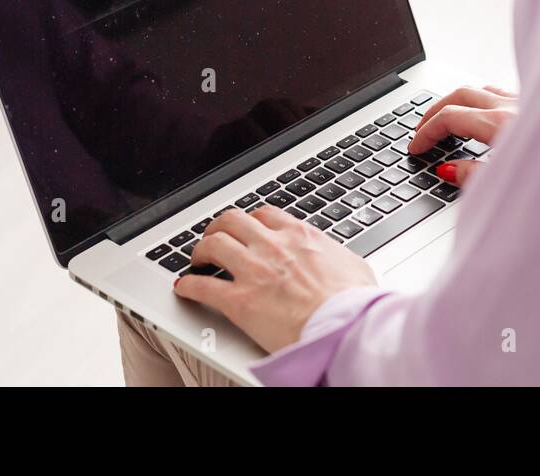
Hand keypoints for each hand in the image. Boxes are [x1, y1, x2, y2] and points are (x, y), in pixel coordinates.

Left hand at [173, 206, 378, 352]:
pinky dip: (189, 286)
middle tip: (214, 237)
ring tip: (197, 259)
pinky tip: (184, 288)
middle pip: (232, 221)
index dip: (250, 220)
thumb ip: (336, 257)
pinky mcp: (240, 302)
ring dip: (200, 250)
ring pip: (213, 245)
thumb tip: (341, 262)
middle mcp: (272, 246)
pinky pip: (203, 287)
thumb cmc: (354, 302)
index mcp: (300, 236)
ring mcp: (254, 271)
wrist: (346, 326)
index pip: (265, 214)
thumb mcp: (353, 266)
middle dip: (218, 227)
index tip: (246, 227)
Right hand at [408, 84, 517, 186]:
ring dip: (459, 103)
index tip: (417, 147)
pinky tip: (484, 117)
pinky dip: (483, 102)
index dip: (427, 132)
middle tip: (422, 129)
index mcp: (500, 124)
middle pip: (461, 95)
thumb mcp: (508, 184)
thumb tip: (449, 170)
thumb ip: (474, 176)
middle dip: (436, 111)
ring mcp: (527, 104)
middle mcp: (513, 107)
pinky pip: (502, 95)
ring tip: (448, 120)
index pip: (449, 118)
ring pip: (482, 90)